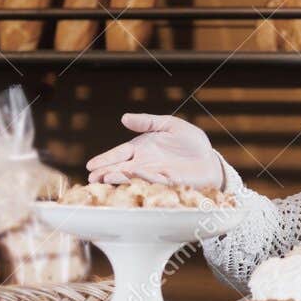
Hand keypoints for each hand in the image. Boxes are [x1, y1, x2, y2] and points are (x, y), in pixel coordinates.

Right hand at [86, 113, 223, 189]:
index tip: (90, 166)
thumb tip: (124, 118)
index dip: (105, 160)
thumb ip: (147, 122)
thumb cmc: (190, 142)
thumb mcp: (169, 125)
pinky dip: (143, 179)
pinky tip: (131, 177)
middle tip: (91, 178)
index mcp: (142, 148)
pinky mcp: (169, 183)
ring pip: (134, 177)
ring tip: (106, 179)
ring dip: (120, 178)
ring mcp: (156, 175)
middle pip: (121, 169)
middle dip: (106, 173)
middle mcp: (145, 163)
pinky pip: (154, 181)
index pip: (119, 154)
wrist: (209, 158)